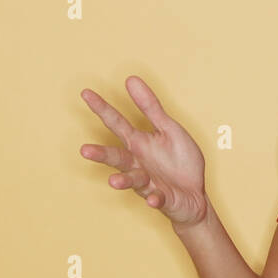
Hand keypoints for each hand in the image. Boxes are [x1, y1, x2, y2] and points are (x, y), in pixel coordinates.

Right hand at [79, 76, 207, 228]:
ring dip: (123, 181)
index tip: (86, 93)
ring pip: (132, 180)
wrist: (193, 194)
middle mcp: (138, 163)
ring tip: (113, 181)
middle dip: (101, 154)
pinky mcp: (161, 198)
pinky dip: (154, 198)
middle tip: (84, 150)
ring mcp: (148, 182)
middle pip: (117, 156)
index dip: (102, 108)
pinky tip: (152, 198)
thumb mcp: (168, 129)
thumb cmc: (178, 161)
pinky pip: (157, 198)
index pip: (117, 123)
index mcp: (139, 143)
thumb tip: (130, 79)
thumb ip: (150, 107)